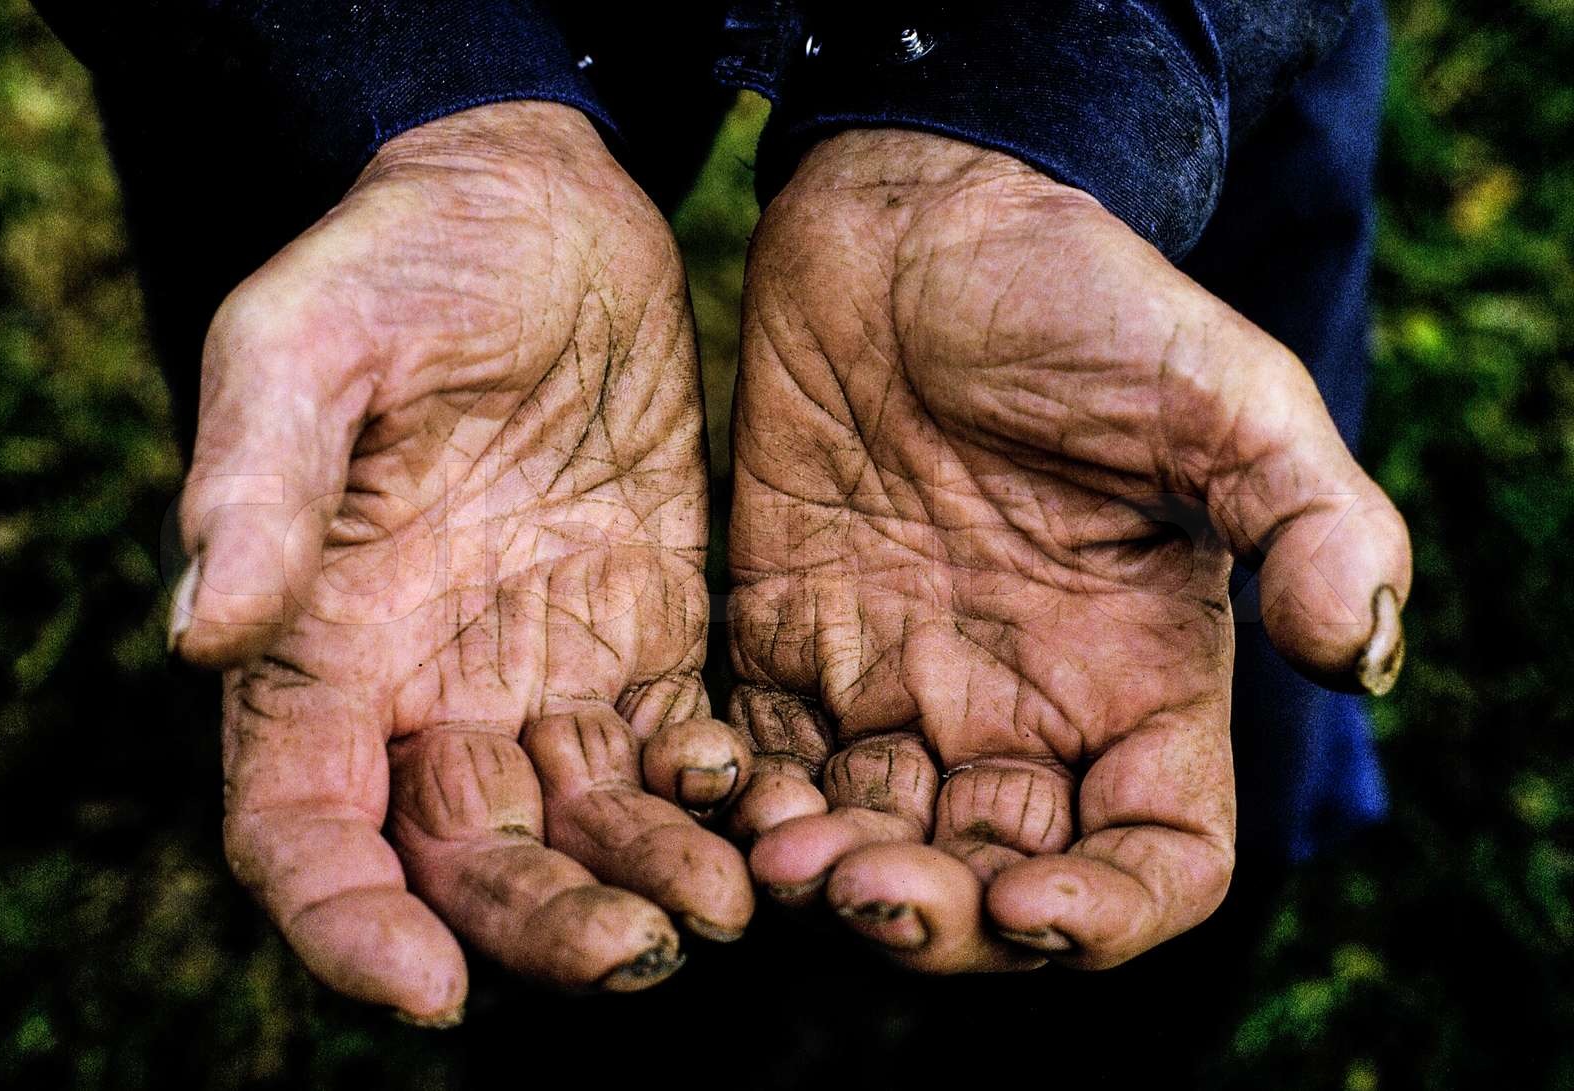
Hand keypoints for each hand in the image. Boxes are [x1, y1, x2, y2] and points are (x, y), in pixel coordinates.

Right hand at [168, 102, 752, 1020]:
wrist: (535, 213)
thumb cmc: (396, 262)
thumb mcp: (303, 342)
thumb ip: (257, 482)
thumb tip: (205, 631)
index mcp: (322, 641)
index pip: (304, 829)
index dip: (346, 923)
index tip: (423, 985)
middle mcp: (428, 686)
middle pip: (464, 859)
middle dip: (535, 925)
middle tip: (632, 956)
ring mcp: (545, 669)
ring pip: (582, 827)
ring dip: (644, 884)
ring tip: (721, 910)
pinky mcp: (648, 636)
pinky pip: (676, 754)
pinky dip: (713, 800)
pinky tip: (761, 808)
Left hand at [726, 129, 1409, 971]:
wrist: (914, 223)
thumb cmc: (1082, 297)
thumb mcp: (1224, 394)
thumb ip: (1309, 521)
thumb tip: (1363, 656)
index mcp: (1139, 680)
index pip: (1152, 859)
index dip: (1107, 915)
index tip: (1033, 907)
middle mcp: (1021, 708)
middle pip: (995, 887)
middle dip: (939, 922)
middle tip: (871, 891)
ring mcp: (899, 684)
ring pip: (872, 848)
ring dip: (831, 886)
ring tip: (787, 858)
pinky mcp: (789, 644)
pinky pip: (768, 770)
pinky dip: (747, 813)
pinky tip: (722, 801)